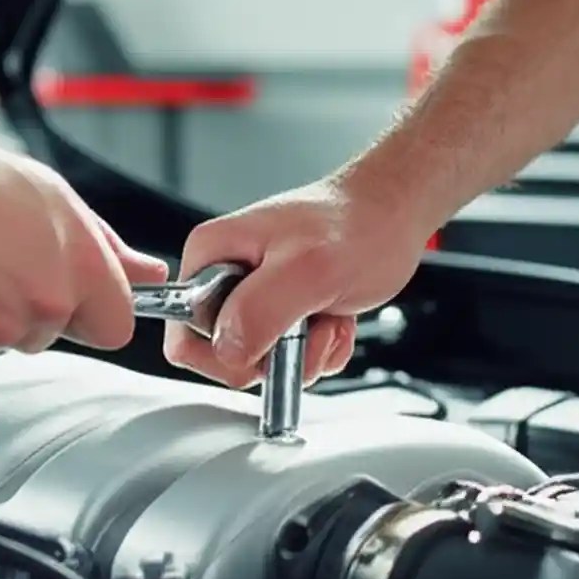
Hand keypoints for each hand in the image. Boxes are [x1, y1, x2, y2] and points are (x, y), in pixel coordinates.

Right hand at [0, 119, 167, 359]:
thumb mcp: (50, 196)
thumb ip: (107, 245)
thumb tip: (149, 272)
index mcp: (78, 266)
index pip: (116, 326)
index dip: (94, 312)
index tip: (75, 296)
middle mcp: (43, 305)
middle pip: (53, 333)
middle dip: (31, 306)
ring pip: (6, 340)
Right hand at [163, 170, 436, 387]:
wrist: (394, 217)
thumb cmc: (358, 225)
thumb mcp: (309, 268)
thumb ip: (259, 310)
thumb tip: (227, 348)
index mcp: (211, 257)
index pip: (183, 333)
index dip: (224, 351)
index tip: (266, 341)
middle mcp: (225, 278)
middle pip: (223, 354)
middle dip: (273, 354)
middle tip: (307, 323)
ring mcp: (253, 298)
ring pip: (259, 361)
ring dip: (304, 352)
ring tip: (327, 316)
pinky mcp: (280, 314)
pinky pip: (287, 359)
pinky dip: (319, 350)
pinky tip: (334, 320)